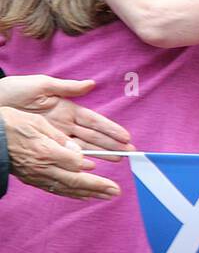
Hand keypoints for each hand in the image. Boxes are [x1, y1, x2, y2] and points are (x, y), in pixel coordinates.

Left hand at [0, 75, 132, 152]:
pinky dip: (80, 161)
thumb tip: (90, 84)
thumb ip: (67, 87)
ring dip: (102, 154)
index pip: (94, 121)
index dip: (110, 129)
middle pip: (94, 136)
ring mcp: (56, 135)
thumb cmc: (14, 91)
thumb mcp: (42, 85)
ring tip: (118, 160)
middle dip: (112, 144)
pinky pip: (67, 154)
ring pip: (85, 147)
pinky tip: (92, 167)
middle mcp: (65, 124)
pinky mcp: (46, 144)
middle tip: (129, 153)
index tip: (125, 136)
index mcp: (66, 108)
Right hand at [1, 107, 120, 200]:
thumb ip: (61, 139)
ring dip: (89, 193)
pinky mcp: (32, 179)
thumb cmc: (12, 124)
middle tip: (116, 191)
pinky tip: (83, 195)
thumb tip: (79, 154)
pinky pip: (56, 189)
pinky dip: (72, 193)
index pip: (75, 163)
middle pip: (75, 181)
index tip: (101, 168)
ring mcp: (37, 176)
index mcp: (46, 151)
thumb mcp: (38, 123)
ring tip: (106, 196)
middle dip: (97, 187)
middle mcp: (43, 167)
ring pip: (67, 188)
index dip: (90, 168)